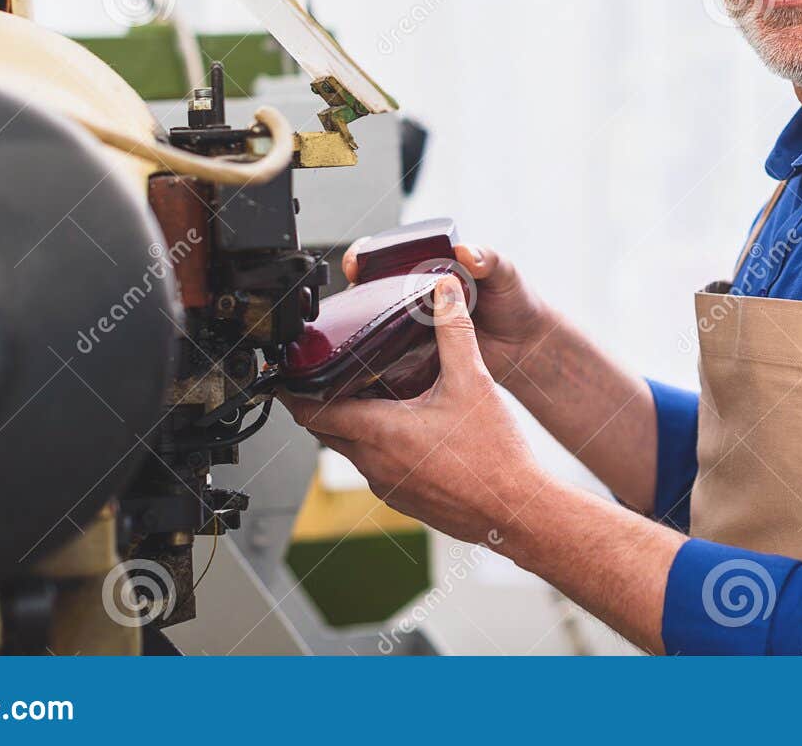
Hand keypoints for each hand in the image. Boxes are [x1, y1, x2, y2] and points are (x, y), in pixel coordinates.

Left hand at [280, 277, 548, 546]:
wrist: (516, 510)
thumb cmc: (494, 456)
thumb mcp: (472, 381)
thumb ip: (454, 331)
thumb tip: (446, 291)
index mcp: (379, 432)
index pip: (311, 413)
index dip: (293, 393)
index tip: (285, 377)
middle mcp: (374, 463)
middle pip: (327, 430)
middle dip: (324, 403)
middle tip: (332, 375)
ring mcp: (388, 485)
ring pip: (354, 449)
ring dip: (355, 424)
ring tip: (375, 394)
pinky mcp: (405, 499)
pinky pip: (378, 467)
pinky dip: (380, 445)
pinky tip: (410, 428)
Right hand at [342, 239, 551, 390]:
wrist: (526, 346)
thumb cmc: (516, 300)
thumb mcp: (504, 271)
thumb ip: (487, 258)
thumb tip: (466, 253)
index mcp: (431, 263)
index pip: (387, 251)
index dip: (366, 254)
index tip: (359, 262)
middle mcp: (416, 291)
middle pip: (372, 287)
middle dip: (355, 290)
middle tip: (352, 296)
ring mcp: (414, 323)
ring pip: (376, 320)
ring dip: (361, 325)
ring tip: (354, 330)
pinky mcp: (418, 353)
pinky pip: (392, 353)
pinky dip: (378, 355)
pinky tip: (371, 360)